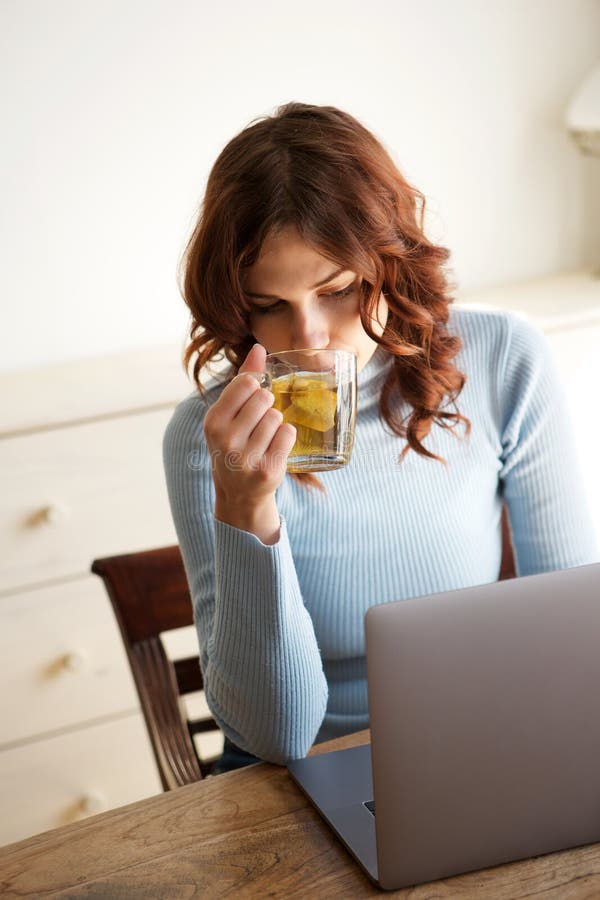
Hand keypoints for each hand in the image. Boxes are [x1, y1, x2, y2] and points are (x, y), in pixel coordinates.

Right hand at [203, 344, 296, 542]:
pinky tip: (274, 447)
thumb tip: (259, 348)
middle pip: (264, 398)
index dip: (255, 387)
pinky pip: (288, 434)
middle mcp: (226, 440)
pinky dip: (286, 436)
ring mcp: (246, 457)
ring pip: (277, 416)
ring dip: (276, 424)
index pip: (246, 383)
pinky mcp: (268, 469)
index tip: (250, 402)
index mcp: (213, 421)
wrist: (239, 492)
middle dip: (267, 406)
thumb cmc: (234, 444)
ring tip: (263, 438)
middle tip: (257, 424)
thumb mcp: (229, 413)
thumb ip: (243, 379)